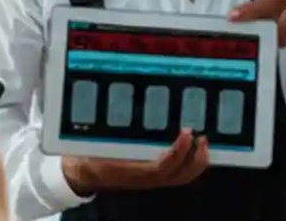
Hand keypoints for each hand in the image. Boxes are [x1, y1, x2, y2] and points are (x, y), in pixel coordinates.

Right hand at [61, 128, 208, 195]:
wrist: (82, 173)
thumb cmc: (89, 154)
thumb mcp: (96, 141)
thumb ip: (110, 130)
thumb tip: (122, 105)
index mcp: (131, 171)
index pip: (161, 168)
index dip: (177, 152)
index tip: (185, 133)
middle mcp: (145, 179)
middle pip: (179, 176)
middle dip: (195, 158)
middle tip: (201, 136)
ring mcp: (151, 180)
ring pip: (181, 177)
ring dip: (196, 161)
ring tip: (202, 141)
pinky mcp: (154, 176)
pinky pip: (177, 173)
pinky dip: (189, 161)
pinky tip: (192, 146)